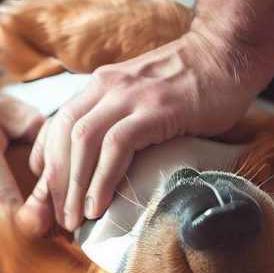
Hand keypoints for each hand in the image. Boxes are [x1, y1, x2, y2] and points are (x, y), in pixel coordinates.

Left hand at [24, 29, 261, 232]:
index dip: (46, 162)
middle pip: (64, 136)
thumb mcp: (140, 96)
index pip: (56, 125)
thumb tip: (101, 165)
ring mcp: (130, 95)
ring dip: (74, 186)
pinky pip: (116, 146)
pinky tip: (98, 205)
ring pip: (83, 142)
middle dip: (56, 182)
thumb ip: (117, 119)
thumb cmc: (190, 84)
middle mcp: (106, 87)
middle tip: (59, 219)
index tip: (46, 196)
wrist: (228, 53)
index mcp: (99, 86)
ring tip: (74, 220)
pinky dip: (102, 179)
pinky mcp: (155, 108)